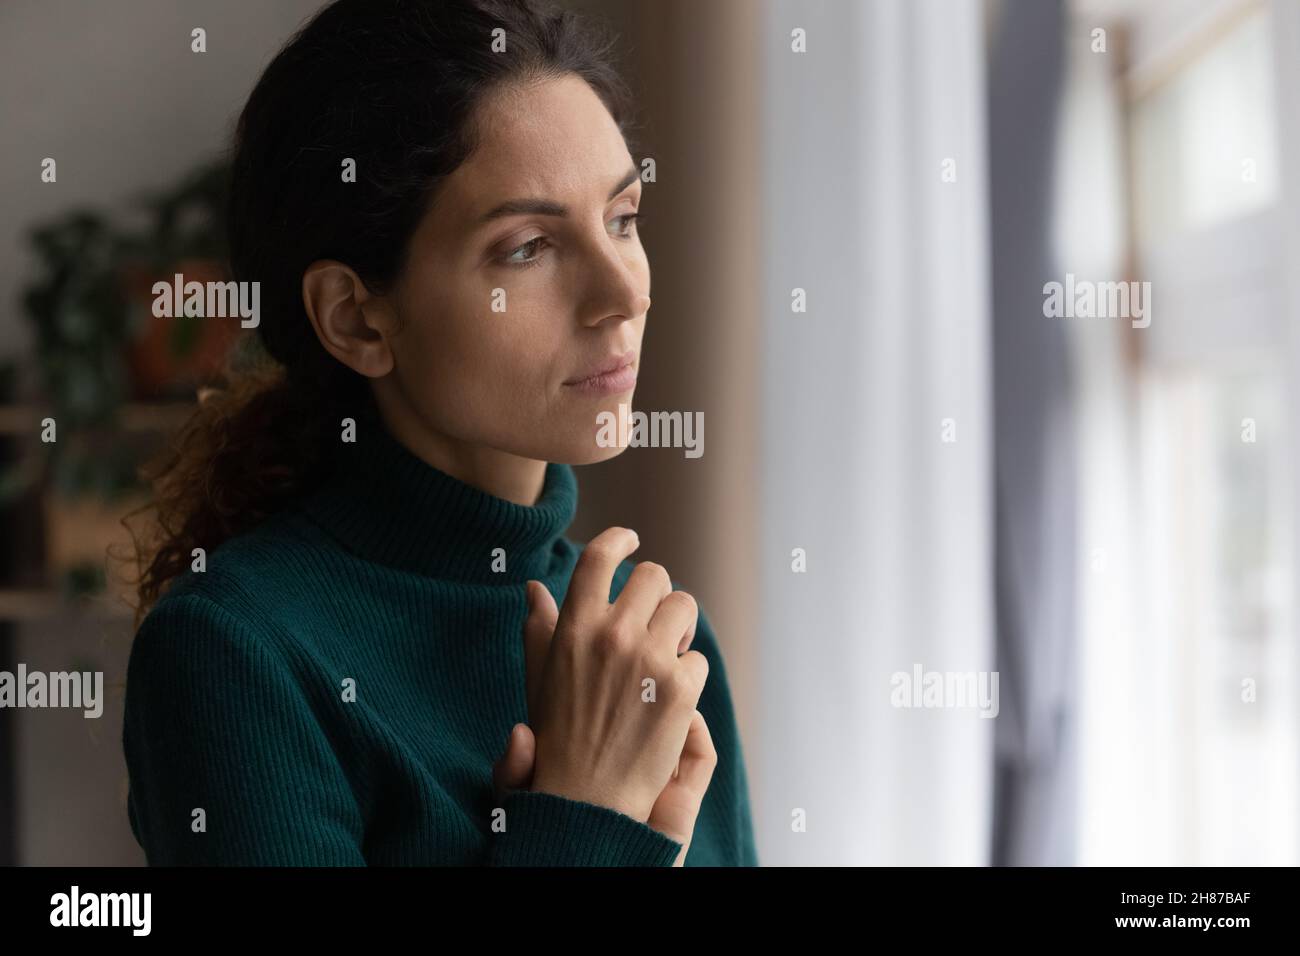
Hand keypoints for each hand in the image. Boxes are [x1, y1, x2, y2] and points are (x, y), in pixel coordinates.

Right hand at [512, 528, 716, 861]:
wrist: (587, 800)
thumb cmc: (558, 738)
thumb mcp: (541, 679)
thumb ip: (540, 629)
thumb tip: (535, 587)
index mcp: (575, 626)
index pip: (599, 556)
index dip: (619, 539)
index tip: (631, 540)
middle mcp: (613, 635)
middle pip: (654, 575)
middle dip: (657, 593)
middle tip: (652, 620)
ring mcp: (650, 660)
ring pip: (684, 607)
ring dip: (677, 627)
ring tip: (665, 653)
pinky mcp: (682, 689)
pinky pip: (697, 657)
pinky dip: (688, 674)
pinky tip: (668, 697)